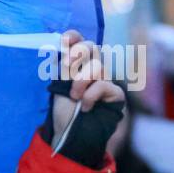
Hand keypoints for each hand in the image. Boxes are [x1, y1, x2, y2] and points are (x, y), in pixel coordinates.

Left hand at [51, 31, 125, 156]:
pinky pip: (103, 85)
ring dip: (80, 82)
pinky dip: (90, 96)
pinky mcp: (115, 94)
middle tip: (67, 69)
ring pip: (96, 66)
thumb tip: (58, 45)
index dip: (74, 37)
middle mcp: (93, 69)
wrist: (72, 135)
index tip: (65, 39)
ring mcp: (106, 80)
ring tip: (74, 97)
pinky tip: (85, 107)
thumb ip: (62, 67)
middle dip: (77, 54)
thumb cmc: (64, 112)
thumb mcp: (59, 86)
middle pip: (91, 47)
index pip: (80, 42)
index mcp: (78, 65)